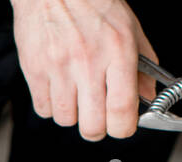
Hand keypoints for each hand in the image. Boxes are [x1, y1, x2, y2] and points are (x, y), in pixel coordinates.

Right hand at [11, 0, 158, 140]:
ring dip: (73, 114)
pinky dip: (51, 105)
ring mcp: (58, 67)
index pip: (121, 111)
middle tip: (98, 116)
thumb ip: (143, 66)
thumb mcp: (129, 28)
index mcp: (117, 50)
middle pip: (92, 126)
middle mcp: (88, 61)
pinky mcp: (34, 70)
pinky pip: (43, 109)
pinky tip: (58, 88)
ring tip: (75, 94)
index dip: (123, 128)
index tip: (123, 125)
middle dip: (97, 128)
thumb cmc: (92, 2)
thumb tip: (147, 96)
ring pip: (66, 120)